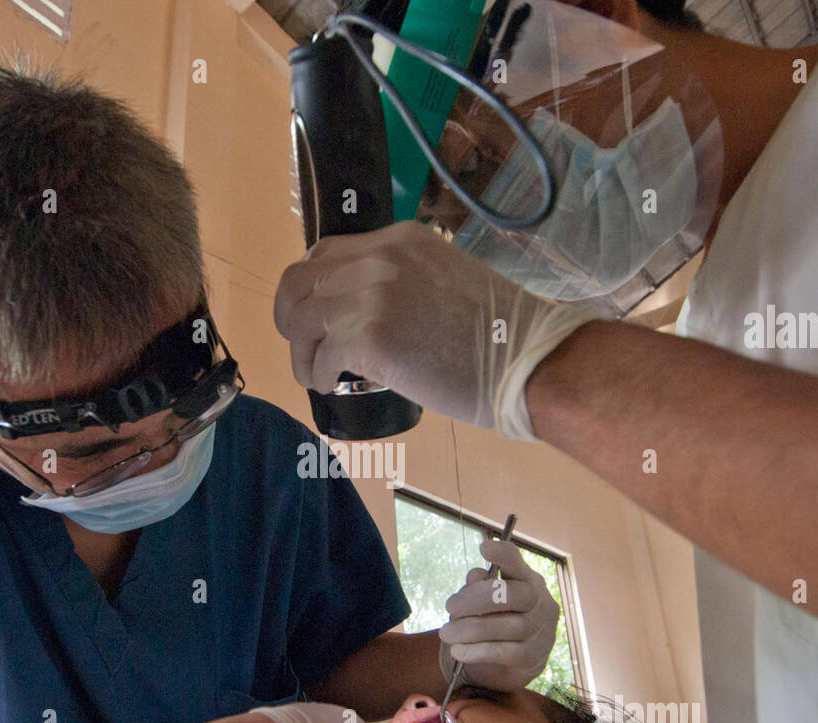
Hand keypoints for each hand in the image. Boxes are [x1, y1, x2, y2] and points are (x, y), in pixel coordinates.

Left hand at [273, 220, 602, 439]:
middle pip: (301, 280)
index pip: (327, 251)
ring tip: (317, 374)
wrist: (527, 359)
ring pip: (303, 320)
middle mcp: (379, 259)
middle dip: (291, 316)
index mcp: (399, 240)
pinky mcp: (370, 338)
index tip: (316, 313)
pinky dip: (318, 376)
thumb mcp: (446, 281)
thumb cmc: (500, 333)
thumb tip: (368, 312)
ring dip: (303, 352)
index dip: (312, 285)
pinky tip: (333, 387)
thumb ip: (404, 282)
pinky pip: (320, 357)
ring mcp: (372, 296)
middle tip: (303, 344)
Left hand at [439, 538, 559, 690]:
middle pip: (511, 594)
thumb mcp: (485, 601)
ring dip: (469, 629)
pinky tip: (458, 650)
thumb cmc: (495, 621)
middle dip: (475, 599)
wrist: (507, 666)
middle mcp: (540, 603)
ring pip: (506, 626)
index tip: (484, 547)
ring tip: (446, 633)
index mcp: (528, 581)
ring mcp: (540, 632)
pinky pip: (502, 652)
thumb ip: (479, 587)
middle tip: (450, 607)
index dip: (503, 554)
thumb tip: (475, 577)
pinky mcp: (532, 658)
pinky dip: (476, 651)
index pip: (518, 563)